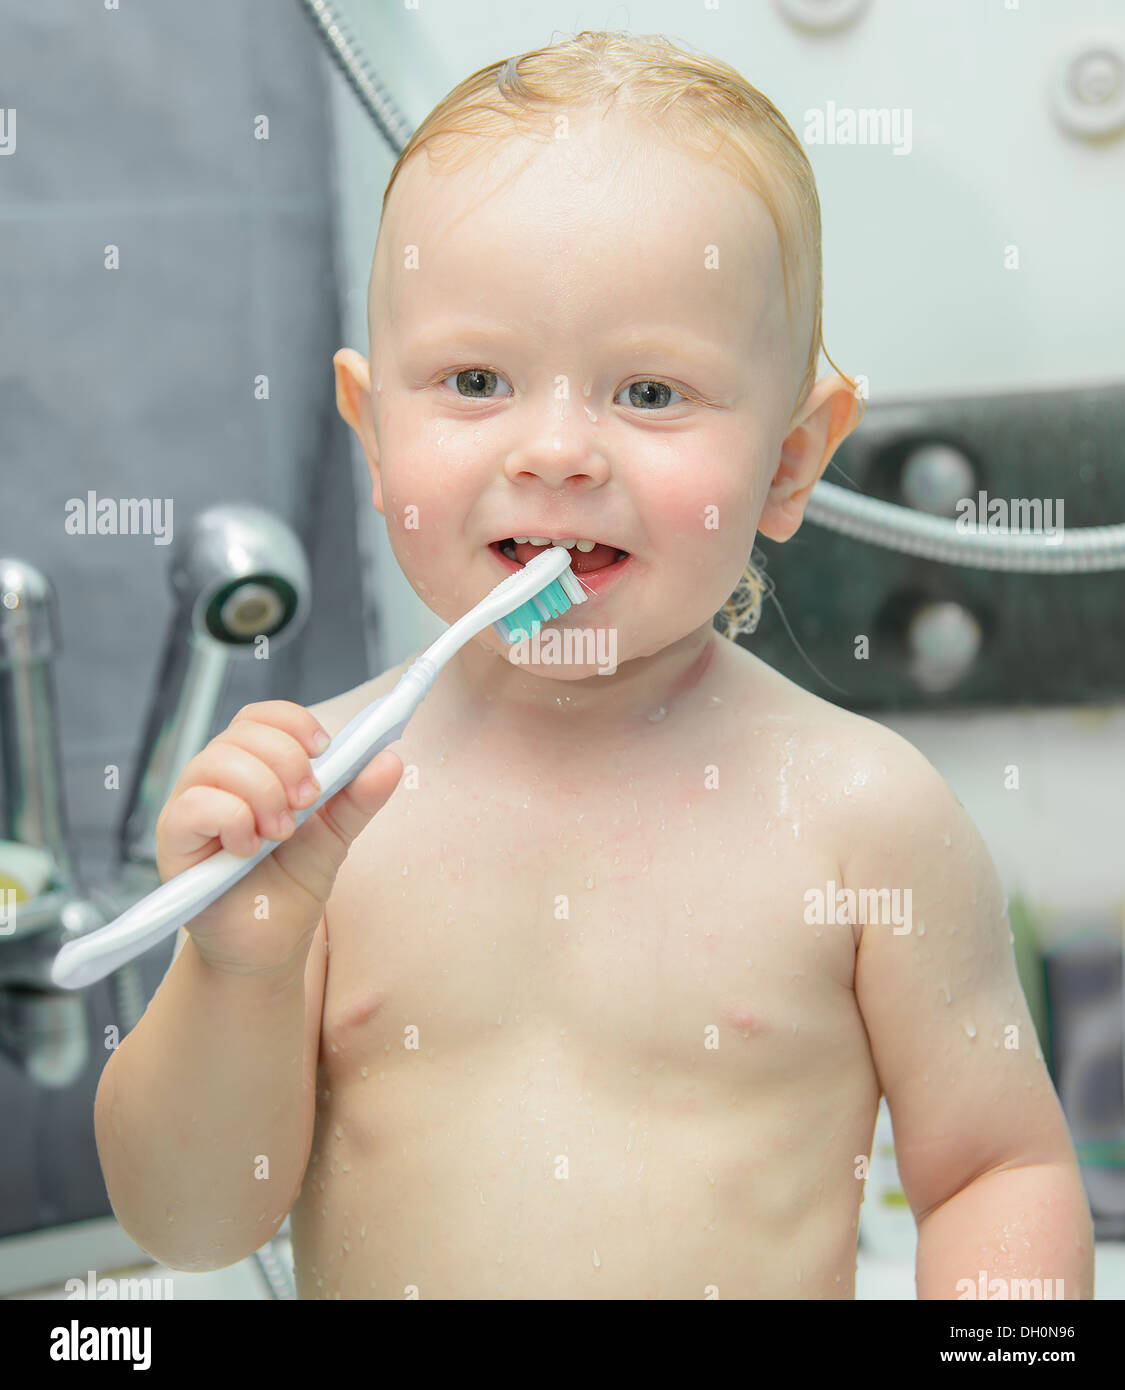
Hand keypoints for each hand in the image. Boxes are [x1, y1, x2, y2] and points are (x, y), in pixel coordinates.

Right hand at [154, 701, 401, 975]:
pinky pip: (193, 805)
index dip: (292, 723)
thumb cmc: (292, 884)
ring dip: (262, 792)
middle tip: (307, 803)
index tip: (324, 750)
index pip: (260, 717)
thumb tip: (389, 760)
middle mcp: (216, 779)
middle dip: (285, 761)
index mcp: (252, 766)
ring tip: (280, 833)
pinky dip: (232, 820)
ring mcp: (191, 806)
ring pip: (216, 762)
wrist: (270, 944)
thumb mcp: (336, 834)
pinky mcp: (174, 840)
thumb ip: (359, 796)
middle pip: (240, 733)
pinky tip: (247, 848)